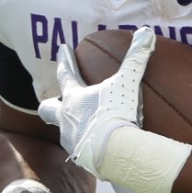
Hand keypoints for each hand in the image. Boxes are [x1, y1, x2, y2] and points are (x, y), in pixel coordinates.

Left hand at [39, 26, 153, 173]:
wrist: (115, 153)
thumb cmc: (116, 114)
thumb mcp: (127, 83)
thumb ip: (135, 58)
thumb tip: (145, 32)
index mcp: (74, 98)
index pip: (65, 74)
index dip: (65, 61)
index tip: (62, 49)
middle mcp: (66, 120)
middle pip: (47, 109)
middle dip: (50, 104)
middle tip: (56, 101)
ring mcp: (71, 142)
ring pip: (64, 132)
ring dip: (72, 128)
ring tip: (85, 128)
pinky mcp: (82, 160)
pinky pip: (82, 152)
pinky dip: (89, 148)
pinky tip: (100, 150)